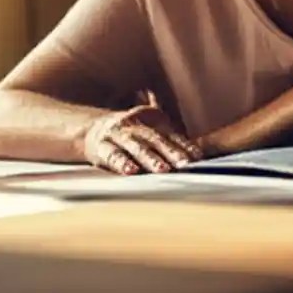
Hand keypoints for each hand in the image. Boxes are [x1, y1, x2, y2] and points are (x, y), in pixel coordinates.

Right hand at [83, 104, 201, 174]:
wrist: (92, 130)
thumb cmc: (131, 135)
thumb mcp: (152, 131)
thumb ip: (173, 140)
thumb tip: (199, 155)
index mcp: (152, 122)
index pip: (172, 135)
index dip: (185, 146)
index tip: (198, 158)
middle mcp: (136, 126)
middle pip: (156, 140)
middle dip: (172, 152)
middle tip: (185, 165)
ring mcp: (119, 135)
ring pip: (137, 147)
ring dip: (150, 158)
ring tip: (163, 170)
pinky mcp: (102, 147)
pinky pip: (113, 155)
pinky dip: (122, 163)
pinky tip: (130, 171)